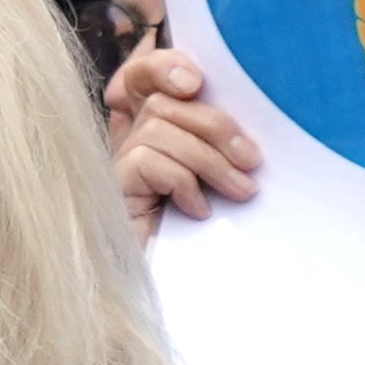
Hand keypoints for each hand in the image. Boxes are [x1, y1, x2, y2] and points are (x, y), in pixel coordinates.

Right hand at [104, 45, 261, 233]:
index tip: (197, 82)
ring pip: (160, 127)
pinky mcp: (111, 193)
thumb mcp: (223, 183)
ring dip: (211, 160)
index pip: (144, 75)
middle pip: (162, 101)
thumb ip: (224, 148)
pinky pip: (147, 161)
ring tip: (242, 194)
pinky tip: (199, 211)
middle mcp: (127, 142)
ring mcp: (116, 168)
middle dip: (215, 125)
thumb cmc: (208, 239)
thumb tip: (249, 130)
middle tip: (253, 161)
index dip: (165, 66)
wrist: (180, 298)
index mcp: (153, 129)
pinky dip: (182, 183)